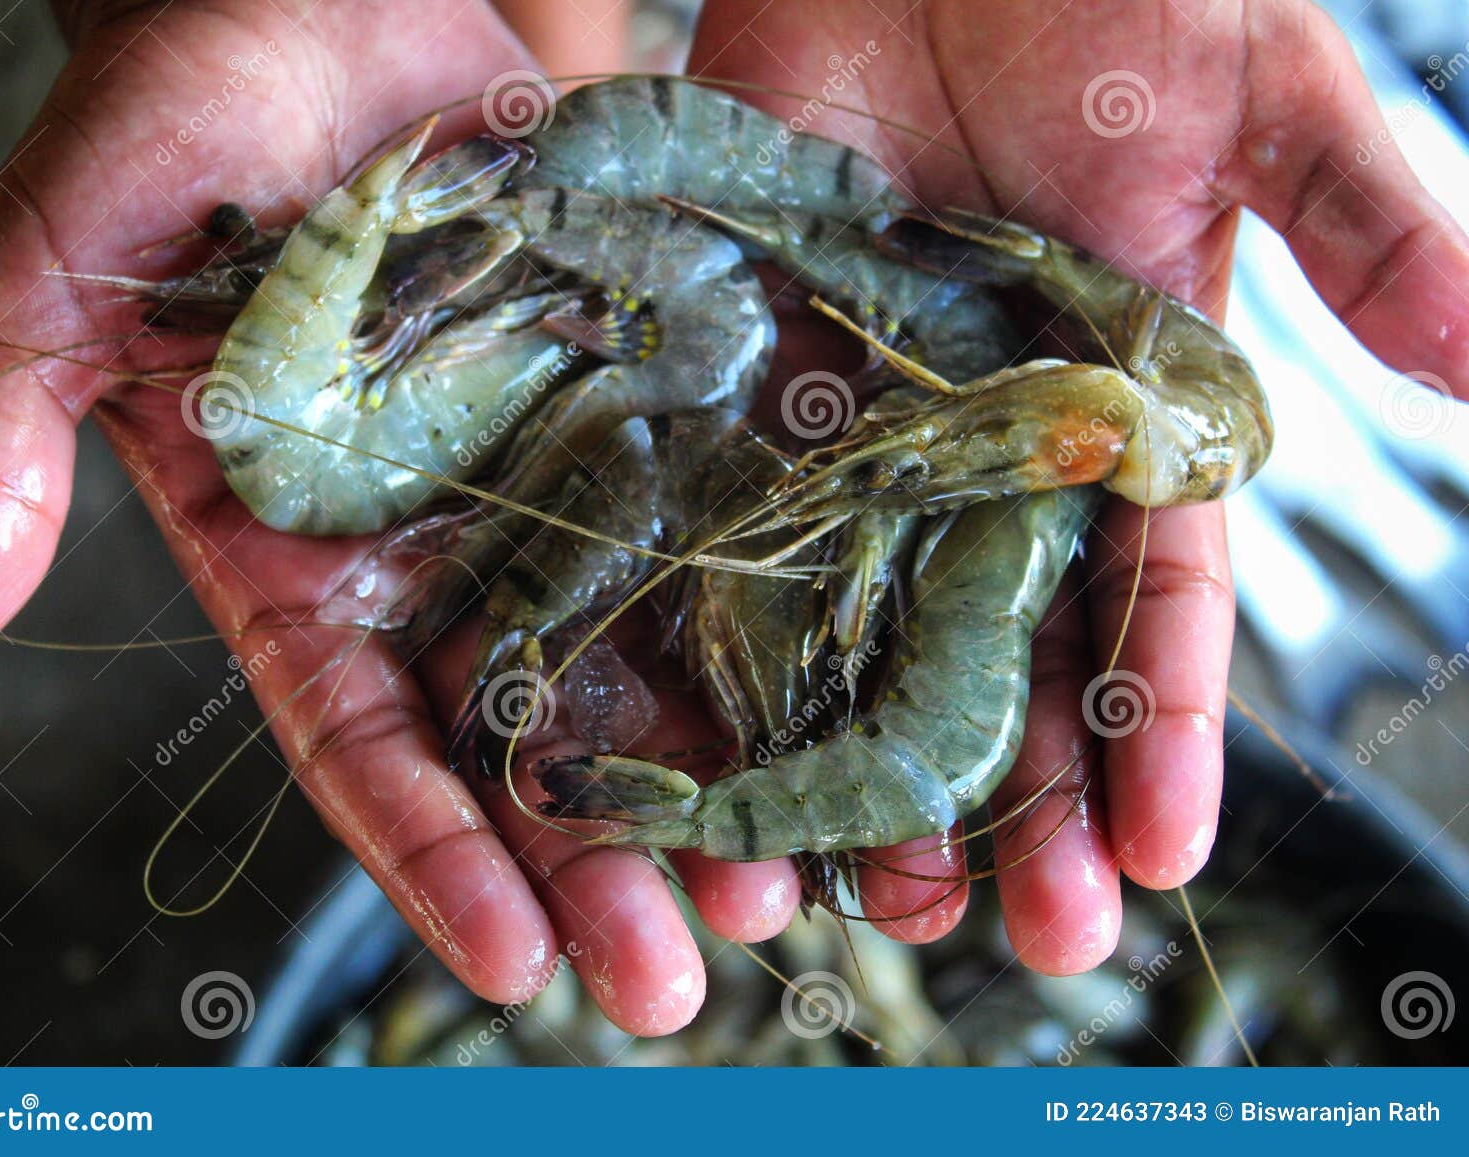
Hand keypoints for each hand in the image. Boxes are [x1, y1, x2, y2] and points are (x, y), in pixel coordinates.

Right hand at [0, 0, 754, 1035]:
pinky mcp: (646, 395)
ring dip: (708, 780)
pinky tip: (844, 704)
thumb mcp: (58, 267)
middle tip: (674, 982)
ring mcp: (552, 475)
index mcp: (294, 554)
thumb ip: (0, 447)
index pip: (359, 740)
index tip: (517, 963)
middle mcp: (434, 543)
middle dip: (592, 865)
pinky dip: (777, 616)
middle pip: (518, 737)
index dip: (434, 855)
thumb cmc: (182, 100)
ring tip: (783, 888)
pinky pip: (721, 519)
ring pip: (637, 660)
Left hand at [686, 0, 1468, 968]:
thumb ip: (1364, 227)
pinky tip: (717, 743)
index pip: (1156, 603)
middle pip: (1005, 652)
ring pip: (861, 624)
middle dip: (1017, 795)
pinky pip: (733, 519)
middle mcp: (993, 446)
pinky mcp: (749, 374)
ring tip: (863, 891)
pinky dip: (723, 631)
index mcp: (1128, 413)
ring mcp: (865, 422)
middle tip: (1015, 933)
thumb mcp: (1256, 101)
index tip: (1164, 856)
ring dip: (867, 758)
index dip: (1166, 731)